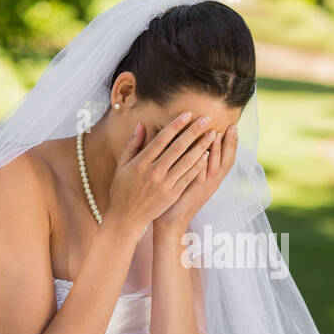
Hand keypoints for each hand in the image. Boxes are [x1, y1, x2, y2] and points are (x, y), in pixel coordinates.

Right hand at [104, 112, 218, 230]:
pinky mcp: (172, 195)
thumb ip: (132, 144)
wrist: (126, 218)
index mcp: (141, 162)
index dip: (176, 125)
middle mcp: (154, 172)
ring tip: (212, 135)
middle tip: (207, 119)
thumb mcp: (121, 166)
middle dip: (194, 131)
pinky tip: (207, 155)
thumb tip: (141, 125)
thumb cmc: (121, 190)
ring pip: (187, 162)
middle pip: (178, 147)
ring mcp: (165, 184)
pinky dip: (198, 166)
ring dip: (201, 146)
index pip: (162, 139)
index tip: (188, 114)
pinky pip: (188, 177)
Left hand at [155, 123, 236, 230]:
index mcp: (212, 178)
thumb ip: (195, 162)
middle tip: (233, 126)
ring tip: (217, 133)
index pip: (227, 158)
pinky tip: (204, 154)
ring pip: (214, 168)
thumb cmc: (178, 198)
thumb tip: (198, 145)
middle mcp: (212, 183)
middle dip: (230, 143)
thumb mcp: (191, 179)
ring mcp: (203, 188)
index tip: (233, 126)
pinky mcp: (191, 192)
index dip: (231, 143)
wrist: (171, 222)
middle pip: (227, 161)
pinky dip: (203, 166)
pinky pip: (199, 177)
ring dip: (217, 151)